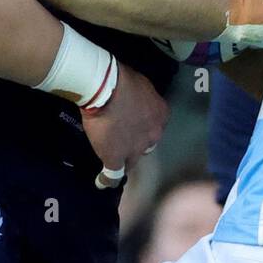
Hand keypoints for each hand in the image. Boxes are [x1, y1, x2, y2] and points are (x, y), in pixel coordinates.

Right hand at [80, 63, 167, 185]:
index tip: (133, 126)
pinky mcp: (116, 157)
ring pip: (131, 162)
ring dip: (124, 161)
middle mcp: (153, 135)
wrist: (106, 88)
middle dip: (136, 144)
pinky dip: (107, 179)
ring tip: (113, 163)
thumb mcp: (141, 87)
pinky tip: (102, 182)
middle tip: (121, 139)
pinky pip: (113, 174)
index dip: (143, 128)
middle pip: (146, 146)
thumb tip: (135, 102)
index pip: (154, 127)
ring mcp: (135, 149)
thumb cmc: (122, 80)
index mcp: (161, 115)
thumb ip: (142, 100)